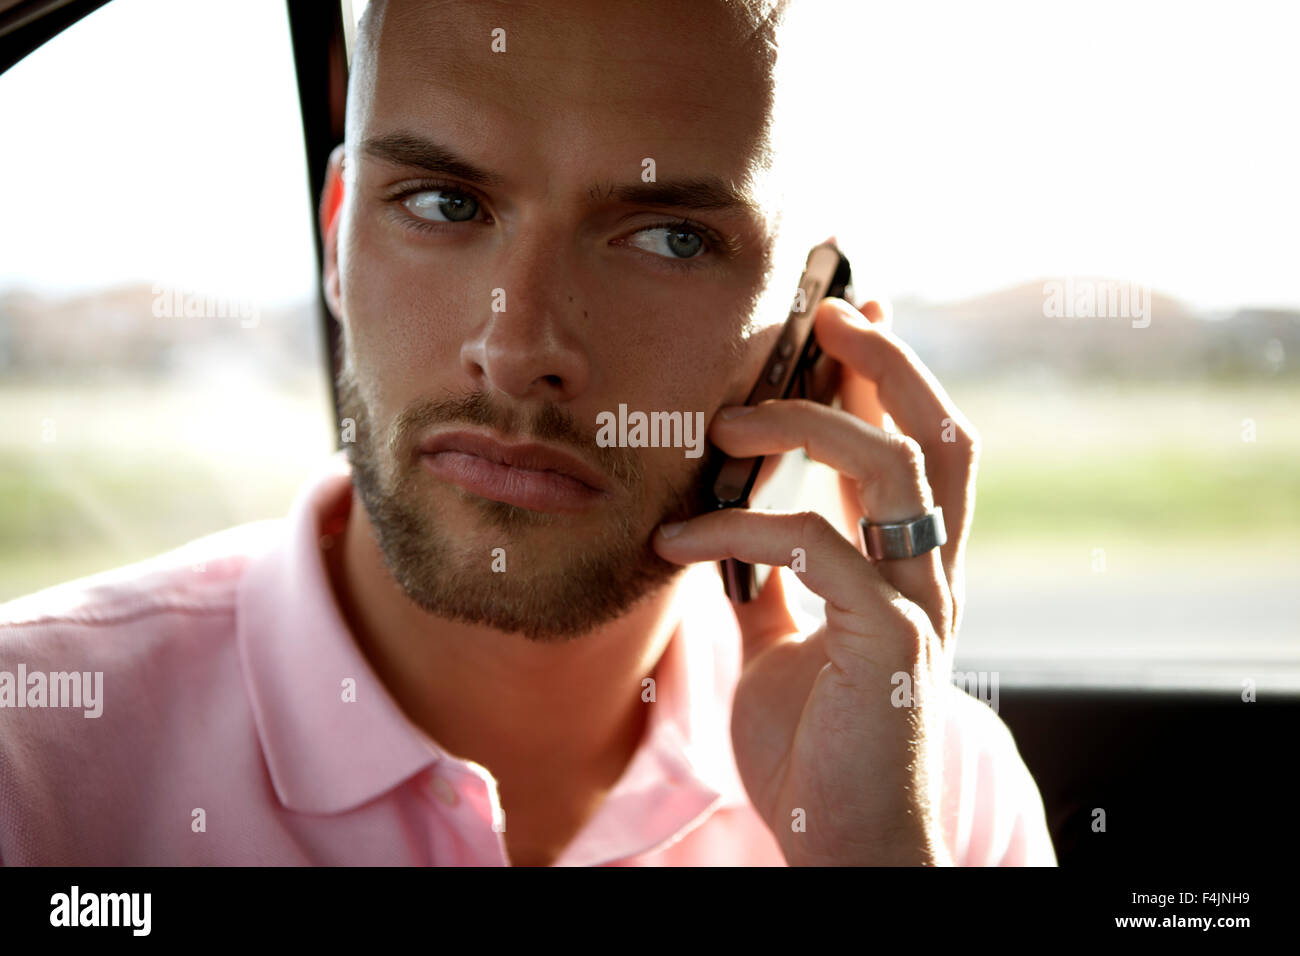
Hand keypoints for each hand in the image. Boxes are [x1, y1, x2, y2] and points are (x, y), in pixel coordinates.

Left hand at [653, 296, 980, 864]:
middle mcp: (928, 578)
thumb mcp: (784, 648)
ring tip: (724, 423)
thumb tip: (731, 537)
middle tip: (830, 311)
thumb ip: (774, 589)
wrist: (843, 843)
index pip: (916, 450)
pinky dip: (741, 532)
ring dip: (809, 425)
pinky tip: (678, 546)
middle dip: (890, 362)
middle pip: (941, 437)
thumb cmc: (815, 748)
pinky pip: (816, 552)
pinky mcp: (890, 645)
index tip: (846, 317)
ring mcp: (919, 607)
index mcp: (905, 571)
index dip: (890, 378)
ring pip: (895, 471)